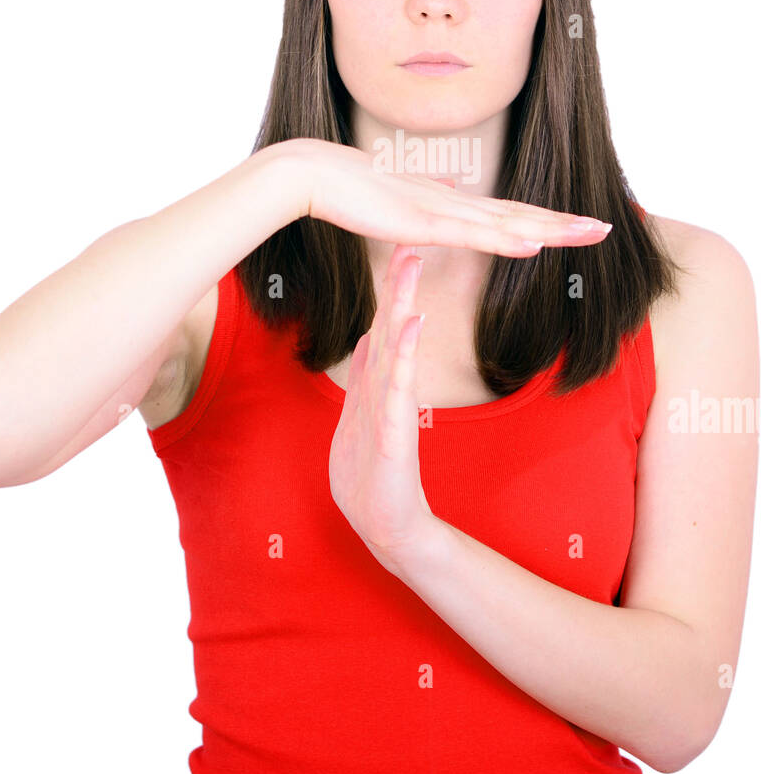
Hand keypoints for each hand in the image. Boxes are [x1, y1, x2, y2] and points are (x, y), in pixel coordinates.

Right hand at [279, 138, 613, 257]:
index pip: (509, 213)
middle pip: (521, 215)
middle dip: (565, 224)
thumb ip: (431, 195)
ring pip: (508, 223)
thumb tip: (456, 185)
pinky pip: (472, 235)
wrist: (314, 173)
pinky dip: (506, 240)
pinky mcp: (423, 222)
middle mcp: (455, 202)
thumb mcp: (401, 197)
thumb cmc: (350, 186)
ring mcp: (441, 210)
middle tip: (608, 227)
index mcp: (450, 201)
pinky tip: (534, 244)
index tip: (577, 223)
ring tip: (590, 232)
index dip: (545, 219)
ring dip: (551, 229)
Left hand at [328, 244, 438, 574]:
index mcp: (376, 388)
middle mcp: (387, 393)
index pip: (383, 329)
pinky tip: (408, 325)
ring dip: (402, 309)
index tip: (400, 253)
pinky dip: (401, 355)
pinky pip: (397, 388)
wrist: (387, 529)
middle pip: (393, 330)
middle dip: (401, 288)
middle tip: (413, 244)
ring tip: (411, 271)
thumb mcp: (360, 417)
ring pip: (397, 352)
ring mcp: (393, 412)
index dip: (390, 292)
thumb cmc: (374, 478)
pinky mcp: (394, 435)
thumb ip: (367, 377)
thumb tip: (369, 337)